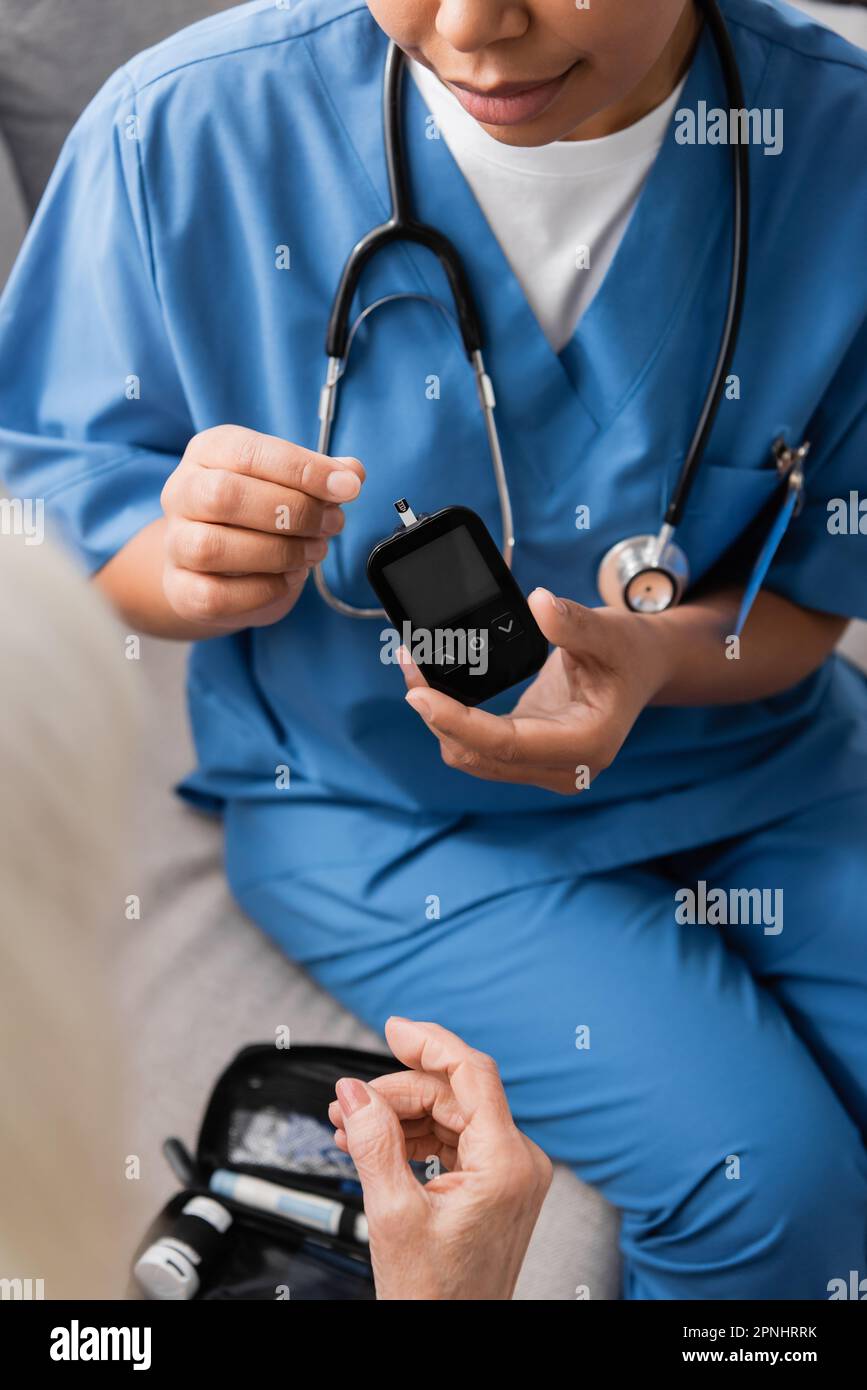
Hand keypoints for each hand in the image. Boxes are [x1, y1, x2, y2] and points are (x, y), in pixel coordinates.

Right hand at [160, 425, 363, 631]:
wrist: (213, 565)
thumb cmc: (255, 514)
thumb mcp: (289, 484)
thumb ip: (321, 476)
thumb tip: (352, 473)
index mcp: (210, 452)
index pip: (250, 453)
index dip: (303, 470)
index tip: (348, 488)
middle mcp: (183, 492)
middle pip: (225, 495)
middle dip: (292, 512)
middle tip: (331, 524)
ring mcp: (176, 543)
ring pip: (213, 547)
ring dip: (279, 552)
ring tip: (314, 552)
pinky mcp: (182, 590)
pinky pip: (216, 595)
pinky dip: (263, 590)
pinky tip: (288, 579)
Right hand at [328, 1017, 551, 1300]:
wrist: (449, 1341)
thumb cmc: (433, 1297)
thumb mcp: (392, 1213)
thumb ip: (373, 1142)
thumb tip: (354, 1092)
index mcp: (505, 1164)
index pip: (472, 1073)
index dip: (430, 1042)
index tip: (394, 1028)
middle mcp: (518, 1163)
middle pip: (454, 1094)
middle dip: (397, 1093)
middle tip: (347, 1106)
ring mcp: (510, 1175)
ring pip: (450, 1114)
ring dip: (400, 1115)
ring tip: (351, 1129)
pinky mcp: (497, 1186)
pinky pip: (454, 1140)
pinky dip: (414, 1137)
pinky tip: (377, 1144)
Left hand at [401, 587, 669, 793]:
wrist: (642, 666)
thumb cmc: (628, 649)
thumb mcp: (608, 630)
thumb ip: (573, 623)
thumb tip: (540, 604)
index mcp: (587, 744)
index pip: (507, 746)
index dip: (458, 723)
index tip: (418, 695)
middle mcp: (565, 769)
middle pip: (480, 756)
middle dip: (437, 715)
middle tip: (410, 663)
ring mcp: (546, 768)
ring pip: (472, 756)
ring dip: (439, 720)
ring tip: (416, 669)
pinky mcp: (529, 757)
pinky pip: (478, 748)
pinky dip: (453, 721)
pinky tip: (436, 688)